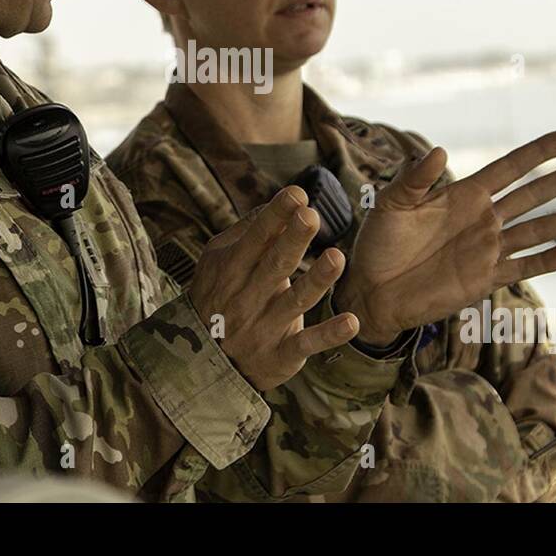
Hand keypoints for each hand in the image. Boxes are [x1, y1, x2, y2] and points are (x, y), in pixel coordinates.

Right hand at [188, 186, 359, 389]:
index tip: (297, 194)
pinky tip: (352, 322)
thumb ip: (246, 233)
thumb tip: (276, 204)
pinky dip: (329, 335)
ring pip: (295, 301)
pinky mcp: (282, 354)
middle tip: (312, 216)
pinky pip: (307, 343)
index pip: (256, 238)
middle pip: (275, 265)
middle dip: (293, 240)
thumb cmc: (217, 297)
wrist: (203, 361)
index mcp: (232, 269)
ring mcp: (265, 327)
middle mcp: (248, 297)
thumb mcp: (218, 262)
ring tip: (338, 257)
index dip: (276, 216)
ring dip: (317, 280)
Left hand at [337, 129, 555, 346]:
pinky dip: (549, 260)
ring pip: (539, 229)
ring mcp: (488, 249)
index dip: (539, 152)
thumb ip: (415, 178)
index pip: (510, 168)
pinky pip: (524, 267)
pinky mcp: (486, 279)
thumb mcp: (392, 204)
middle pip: (534, 194)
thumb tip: (439, 151)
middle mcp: (483, 219)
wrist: (370, 290)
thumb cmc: (378, 243)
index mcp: (464, 195)